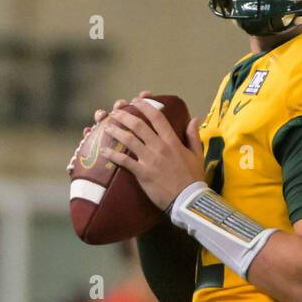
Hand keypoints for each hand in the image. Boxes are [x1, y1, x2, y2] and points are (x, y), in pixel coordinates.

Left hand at [102, 92, 205, 210]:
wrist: (188, 200)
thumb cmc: (194, 179)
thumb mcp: (197, 155)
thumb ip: (193, 136)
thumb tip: (194, 119)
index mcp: (172, 141)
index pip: (157, 118)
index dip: (145, 106)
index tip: (137, 101)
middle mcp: (159, 147)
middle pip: (139, 125)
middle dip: (125, 116)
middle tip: (116, 112)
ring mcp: (150, 160)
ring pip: (129, 140)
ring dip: (116, 131)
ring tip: (107, 126)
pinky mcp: (142, 173)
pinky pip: (124, 161)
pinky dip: (113, 155)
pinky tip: (104, 151)